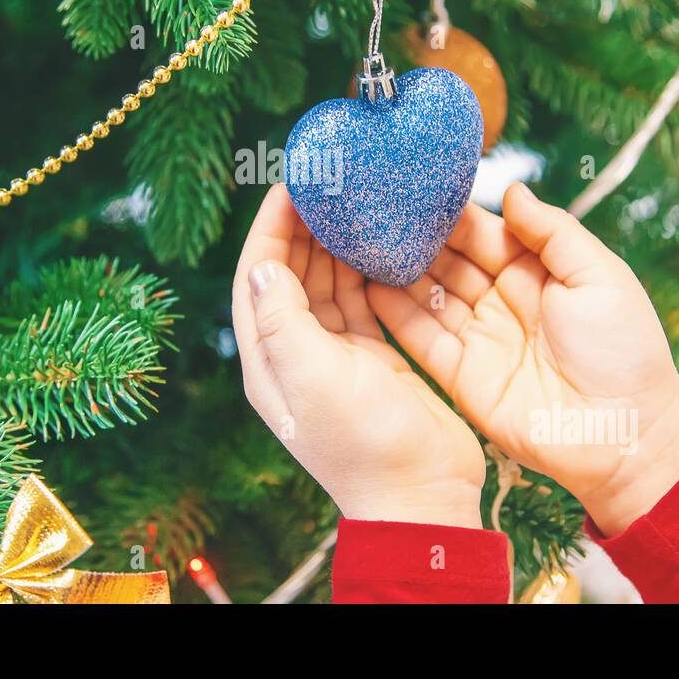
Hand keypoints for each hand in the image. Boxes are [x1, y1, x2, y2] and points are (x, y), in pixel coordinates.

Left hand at [232, 184, 485, 528]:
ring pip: (326, 283)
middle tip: (327, 183)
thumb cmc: (365, 442)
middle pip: (290, 274)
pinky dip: (366, 270)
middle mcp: (295, 353)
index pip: (257, 278)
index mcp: (268, 359)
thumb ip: (282, 318)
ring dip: (335, 244)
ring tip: (354, 200)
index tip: (289, 185)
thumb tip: (262, 265)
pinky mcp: (372, 359)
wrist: (422, 495)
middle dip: (303, 227)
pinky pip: (361, 301)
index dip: (269, 229)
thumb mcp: (314, 376)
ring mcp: (334, 356)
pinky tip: (380, 241)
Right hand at [367, 183, 678, 536]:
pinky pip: (420, 339)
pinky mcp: (461, 376)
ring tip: (359, 241)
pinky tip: (364, 286)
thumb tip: (512, 189)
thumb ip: (553, 232)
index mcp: (536, 273)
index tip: (414, 189)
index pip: (484, 232)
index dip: (451, 213)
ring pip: (427, 295)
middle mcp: (501, 301)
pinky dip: (393, 315)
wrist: (624, 437)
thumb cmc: (625, 353)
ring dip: (397, 271)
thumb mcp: (600, 278)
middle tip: (374, 210)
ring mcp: (479, 338)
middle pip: (448, 261)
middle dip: (414, 238)